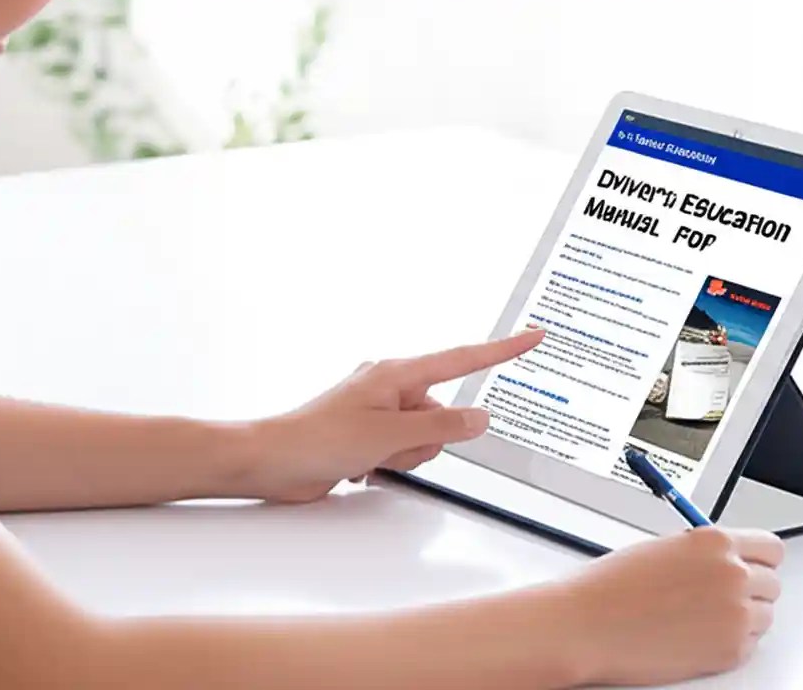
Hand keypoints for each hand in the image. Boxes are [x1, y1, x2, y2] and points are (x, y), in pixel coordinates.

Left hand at [246, 329, 545, 502]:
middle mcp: (389, 387)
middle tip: (389, 448)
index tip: (531, 336)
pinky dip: (390, 463)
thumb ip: (439, 426)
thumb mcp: (388, 436)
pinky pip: (403, 450)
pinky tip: (361, 467)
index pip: (461, 359)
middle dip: (427, 439)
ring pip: (425, 436)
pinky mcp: (369, 435)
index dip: (500, 350)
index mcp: (395, 373)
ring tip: (370, 457)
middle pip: (443, 412)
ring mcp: (379, 412)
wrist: (271, 461)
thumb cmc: (315, 439)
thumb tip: (478, 417)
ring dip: (406, 455)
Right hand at [554, 526, 784, 685]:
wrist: (587, 626)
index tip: (750, 567)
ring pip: (764, 616)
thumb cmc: (610, 588)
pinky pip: (750, 645)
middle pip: (772, 583)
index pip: (771, 548)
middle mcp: (733, 574)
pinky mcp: (731, 651)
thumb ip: (702, 552)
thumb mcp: (662, 549)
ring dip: (741, 618)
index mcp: (715, 542)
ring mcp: (736, 614)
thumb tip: (726, 561)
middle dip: (750, 590)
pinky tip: (693, 636)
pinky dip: (729, 643)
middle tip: (717, 598)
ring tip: (698, 619)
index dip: (758, 559)